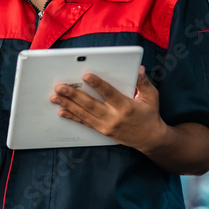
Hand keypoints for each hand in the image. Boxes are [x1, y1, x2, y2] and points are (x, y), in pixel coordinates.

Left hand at [50, 66, 166, 151]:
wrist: (150, 139)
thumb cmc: (150, 115)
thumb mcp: (152, 97)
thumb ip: (144, 83)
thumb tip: (140, 69)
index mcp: (126, 106)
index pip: (109, 94)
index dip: (98, 84)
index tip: (86, 76)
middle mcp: (114, 117)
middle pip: (91, 104)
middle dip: (74, 95)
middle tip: (61, 87)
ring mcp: (107, 126)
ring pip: (84, 114)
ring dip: (68, 105)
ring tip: (56, 97)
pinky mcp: (103, 131)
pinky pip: (85, 123)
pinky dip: (73, 117)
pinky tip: (62, 112)